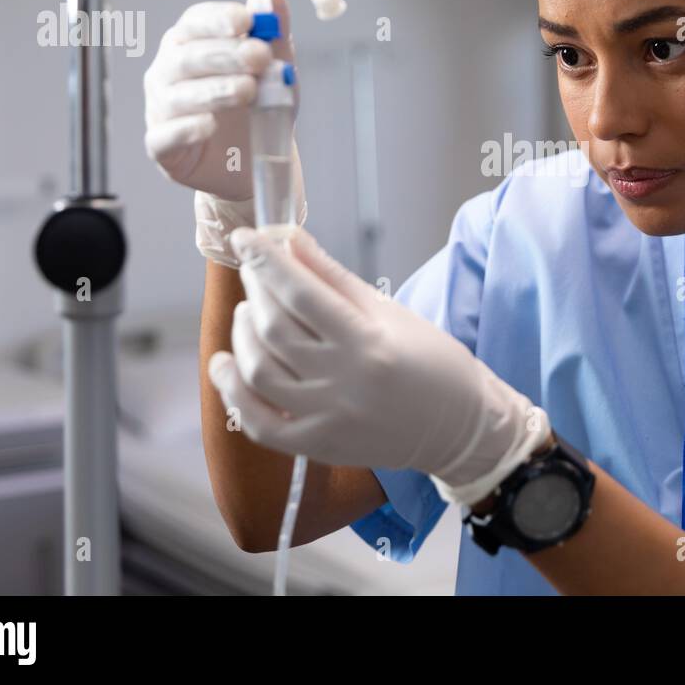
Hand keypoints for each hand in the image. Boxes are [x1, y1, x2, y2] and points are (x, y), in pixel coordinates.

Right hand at [143, 0, 294, 201]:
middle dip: (225, 55)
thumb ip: (274, 26)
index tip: (246, 19)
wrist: (257, 160)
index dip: (218, 20)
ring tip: (248, 90)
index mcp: (190, 44)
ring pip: (178, 95)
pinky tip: (209, 125)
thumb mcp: (275, 65)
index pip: (195, 22)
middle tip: (260, 57)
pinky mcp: (161, 147)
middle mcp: (167, 72)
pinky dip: (186, 129)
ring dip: (214, 90)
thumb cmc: (259, 106)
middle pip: (188, 57)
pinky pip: (165, 136)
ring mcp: (161, 109)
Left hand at [207, 225, 549, 506]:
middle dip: (255, 290)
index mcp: (368, 341)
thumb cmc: (431, 361)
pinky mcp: (318, 446)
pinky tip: (226, 366)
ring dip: (240, 335)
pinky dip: (233, 393)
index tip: (245, 237)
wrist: (458, 428)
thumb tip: (290, 238)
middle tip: (253, 270)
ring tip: (247, 313)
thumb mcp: (390, 311)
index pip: (301, 293)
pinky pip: (259, 424)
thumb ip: (334, 278)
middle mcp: (345, 381)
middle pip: (274, 329)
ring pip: (259, 371)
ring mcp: (328, 418)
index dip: (266, 261)